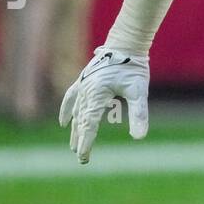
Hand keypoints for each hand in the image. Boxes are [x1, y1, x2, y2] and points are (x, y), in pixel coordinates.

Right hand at [58, 46, 149, 162]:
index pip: (90, 124)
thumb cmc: (134, 67)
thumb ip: (139, 113)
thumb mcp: (139, 90)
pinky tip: (64, 122)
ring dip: (75, 129)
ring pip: (75, 112)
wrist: (126, 43)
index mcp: (96, 94)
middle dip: (81, 140)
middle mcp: (85, 90)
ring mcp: (82, 85)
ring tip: (74, 146)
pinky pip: (70, 98)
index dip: (86, 142)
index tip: (84, 157)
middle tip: (83, 159)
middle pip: (81, 121)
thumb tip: (139, 137)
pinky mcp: (84, 80)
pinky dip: (67, 110)